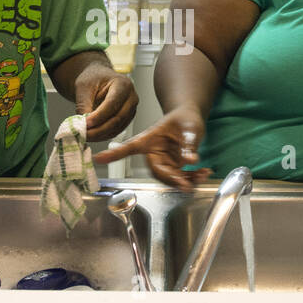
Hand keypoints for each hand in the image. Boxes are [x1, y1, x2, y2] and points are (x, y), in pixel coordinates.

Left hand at [74, 65, 137, 140]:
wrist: (99, 79)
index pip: (112, 103)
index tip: (86, 124)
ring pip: (117, 128)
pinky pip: (116, 131)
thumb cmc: (93, 78)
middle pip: (117, 118)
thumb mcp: (84, 87)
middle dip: (99, 130)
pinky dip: (103, 135)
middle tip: (83, 134)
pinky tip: (91, 135)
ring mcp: (131, 110)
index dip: (99, 116)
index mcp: (123, 84)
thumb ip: (84, 105)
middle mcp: (131, 98)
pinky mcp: (126, 119)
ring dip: (100, 135)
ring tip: (85, 135)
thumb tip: (84, 125)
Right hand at [94, 104, 211, 189]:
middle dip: (171, 179)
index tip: (99, 158)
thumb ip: (189, 142)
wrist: (188, 120)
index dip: (114, 153)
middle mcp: (153, 153)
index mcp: (149, 139)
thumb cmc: (185, 118)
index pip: (129, 147)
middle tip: (186, 184)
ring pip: (170, 178)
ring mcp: (163, 161)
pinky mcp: (173, 166)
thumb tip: (190, 159)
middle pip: (157, 171)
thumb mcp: (189, 126)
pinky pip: (181, 177)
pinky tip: (204, 173)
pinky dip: (193, 178)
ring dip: (186, 181)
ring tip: (202, 175)